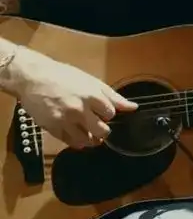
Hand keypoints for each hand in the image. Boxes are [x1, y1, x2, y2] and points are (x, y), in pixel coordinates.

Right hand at [9, 48, 137, 149]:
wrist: (32, 78)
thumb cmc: (62, 76)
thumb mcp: (91, 81)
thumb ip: (113, 97)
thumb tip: (133, 107)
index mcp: (91, 96)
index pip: (111, 114)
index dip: (108, 114)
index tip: (104, 113)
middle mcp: (79, 110)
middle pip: (102, 131)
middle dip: (103, 131)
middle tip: (100, 127)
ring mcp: (65, 120)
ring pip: (86, 140)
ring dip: (91, 139)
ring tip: (90, 135)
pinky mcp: (52, 128)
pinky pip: (69, 142)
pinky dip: (76, 141)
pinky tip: (76, 135)